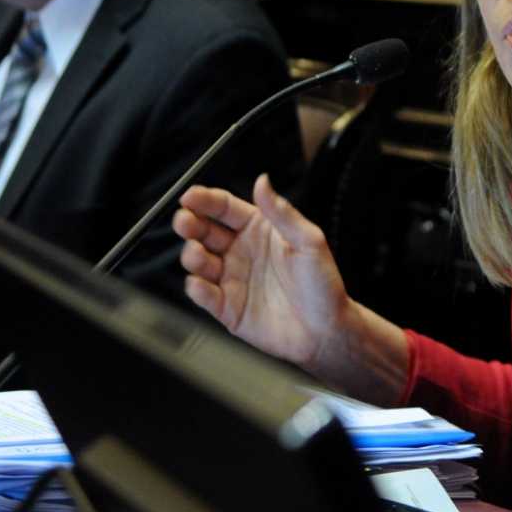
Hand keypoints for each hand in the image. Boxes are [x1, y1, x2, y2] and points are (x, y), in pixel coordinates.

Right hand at [173, 174, 349, 370]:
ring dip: (191, 255)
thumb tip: (263, 181)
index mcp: (260, 229)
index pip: (224, 207)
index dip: (205, 200)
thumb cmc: (324, 285)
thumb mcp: (309, 241)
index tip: (190, 197)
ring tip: (197, 254)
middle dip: (189, 224)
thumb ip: (282, 212)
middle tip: (185, 221)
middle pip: (204, 231)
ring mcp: (232, 279)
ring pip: (198, 261)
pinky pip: (203, 294)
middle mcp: (241, 251)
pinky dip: (196, 288)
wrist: (326, 330)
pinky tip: (200, 283)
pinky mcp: (227, 307)